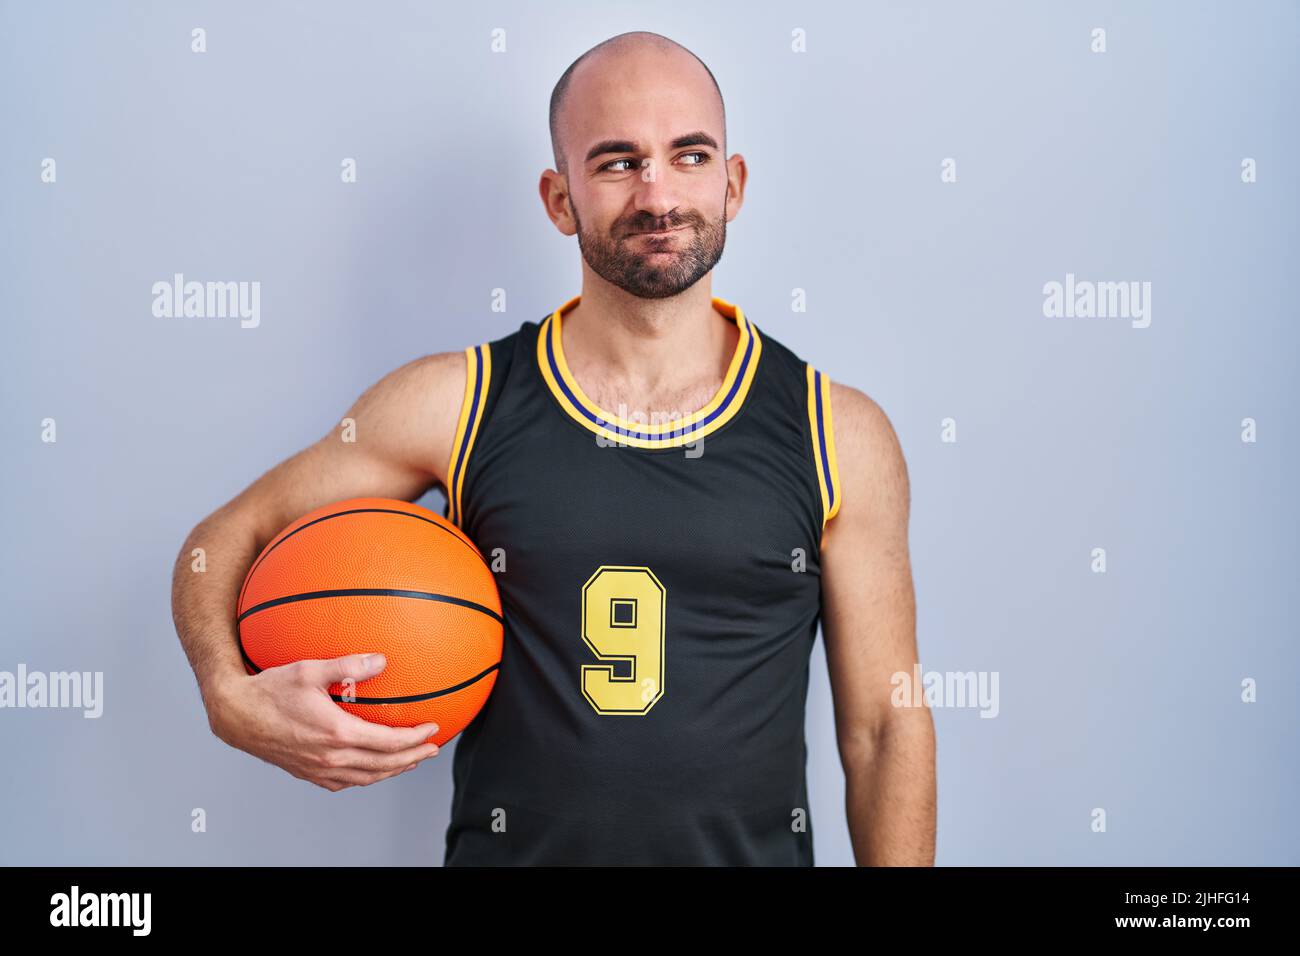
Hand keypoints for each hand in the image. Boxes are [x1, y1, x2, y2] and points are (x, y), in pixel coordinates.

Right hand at [207, 652, 440, 791]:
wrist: (235, 715)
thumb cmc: (270, 689)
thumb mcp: (310, 670)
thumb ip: (348, 664)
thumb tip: (382, 660)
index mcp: (336, 733)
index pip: (389, 742)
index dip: (415, 738)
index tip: (434, 729)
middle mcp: (330, 757)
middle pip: (384, 765)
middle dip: (413, 757)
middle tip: (434, 749)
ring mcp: (318, 769)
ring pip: (367, 777)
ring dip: (393, 770)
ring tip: (412, 760)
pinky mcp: (307, 773)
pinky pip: (345, 782)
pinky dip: (367, 777)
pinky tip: (373, 768)